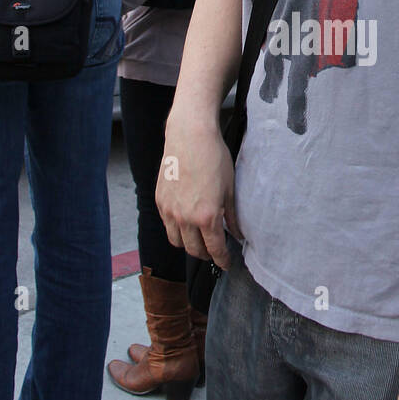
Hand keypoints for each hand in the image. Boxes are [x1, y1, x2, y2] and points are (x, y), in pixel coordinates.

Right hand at [155, 110, 241, 269]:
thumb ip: (233, 216)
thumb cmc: (214, 158)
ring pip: (177, 241)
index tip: (226, 263)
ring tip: (198, 238)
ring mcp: (169, 210)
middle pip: (194, 250)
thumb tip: (239, 234)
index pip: (214, 249)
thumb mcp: (231, 188)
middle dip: (206, 254)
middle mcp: (185, 218)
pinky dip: (176, 229)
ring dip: (189, 244)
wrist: (190, 136)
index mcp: (207, 217)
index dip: (222, 260)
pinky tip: (185, 221)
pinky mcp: (160, 201)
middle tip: (214, 251)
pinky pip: (166, 225)